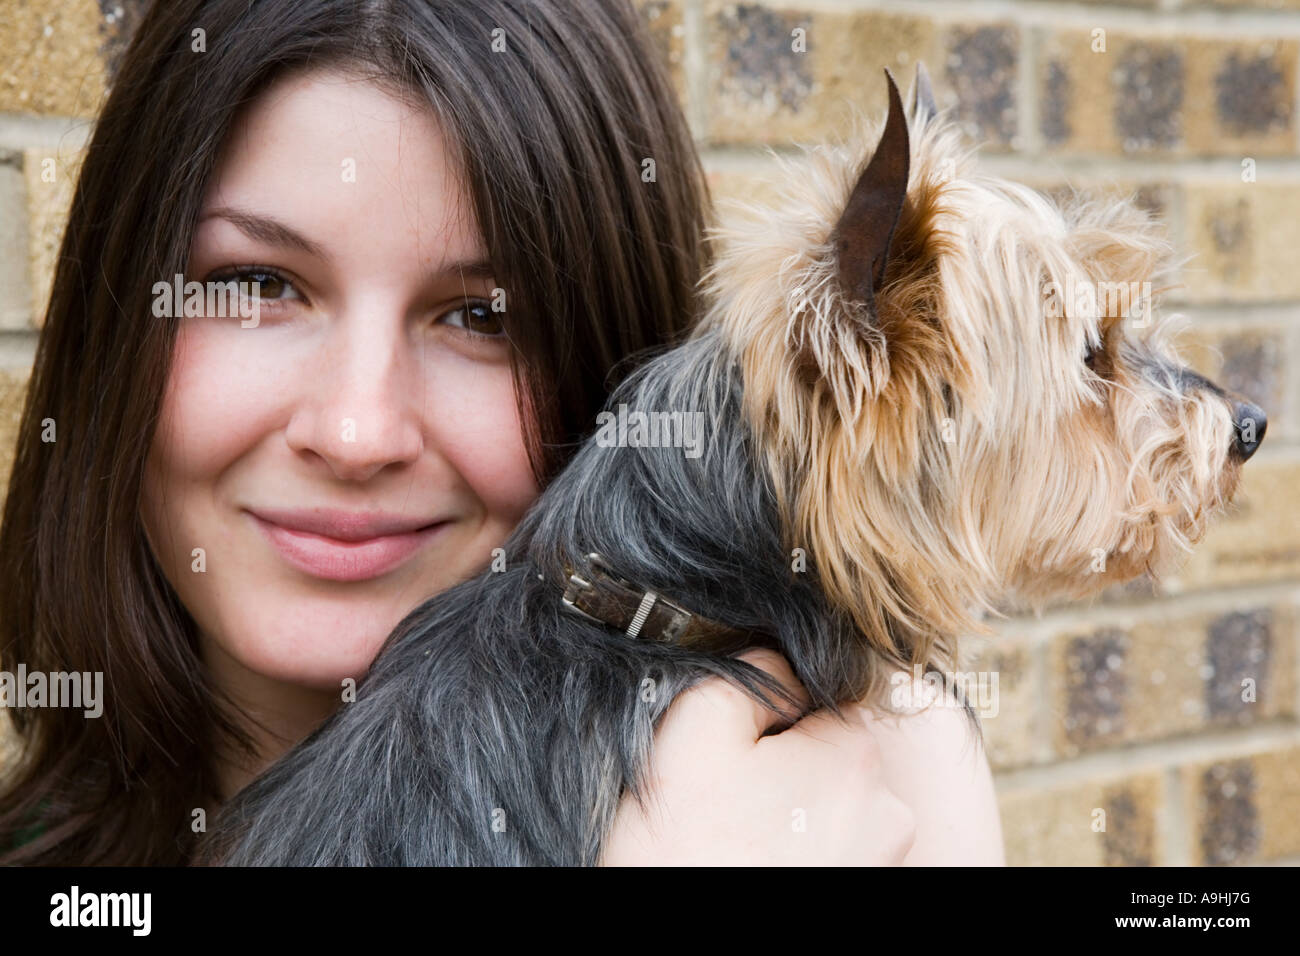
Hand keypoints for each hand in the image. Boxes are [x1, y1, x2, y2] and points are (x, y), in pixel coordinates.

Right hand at [599, 649, 914, 864]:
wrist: (680, 954)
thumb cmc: (682, 853)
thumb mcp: (694, 727)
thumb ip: (752, 674)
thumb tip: (784, 667)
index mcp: (854, 755)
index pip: (826, 694)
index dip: (773, 712)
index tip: (736, 745)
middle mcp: (885, 808)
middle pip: (830, 749)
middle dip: (782, 759)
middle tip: (727, 791)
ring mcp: (878, 857)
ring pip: (826, 799)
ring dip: (786, 805)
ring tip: (735, 830)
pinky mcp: (860, 887)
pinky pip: (826, 843)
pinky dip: (793, 847)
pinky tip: (750, 857)